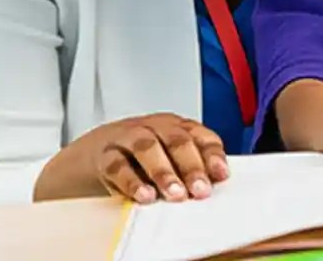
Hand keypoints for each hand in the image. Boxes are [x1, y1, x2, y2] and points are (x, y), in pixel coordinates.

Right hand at [91, 113, 228, 204]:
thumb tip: (213, 188)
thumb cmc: (144, 157)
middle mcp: (154, 128)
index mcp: (177, 127)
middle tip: (199, 190)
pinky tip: (144, 196)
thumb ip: (192, 169)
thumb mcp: (170, 158)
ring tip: (174, 194)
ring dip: (163, 172)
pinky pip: (118, 166)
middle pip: (176, 140)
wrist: (100, 151)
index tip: (221, 175)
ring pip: (147, 148)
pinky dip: (132, 182)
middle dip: (190, 166)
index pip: (200, 136)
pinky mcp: (106, 155)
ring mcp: (128, 138)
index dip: (212, 155)